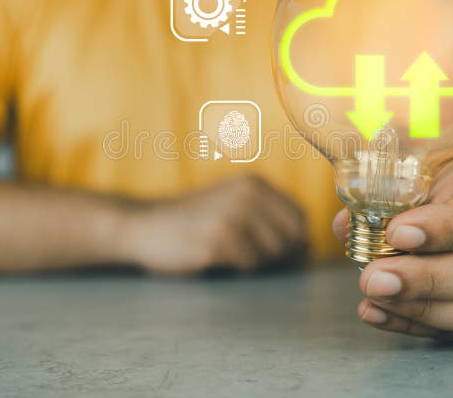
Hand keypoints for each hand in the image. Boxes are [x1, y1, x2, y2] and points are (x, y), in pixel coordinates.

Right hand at [129, 175, 305, 274]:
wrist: (143, 225)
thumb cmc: (194, 221)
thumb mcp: (234, 205)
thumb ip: (270, 217)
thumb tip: (308, 245)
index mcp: (254, 184)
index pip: (300, 218)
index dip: (294, 240)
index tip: (275, 249)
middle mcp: (247, 195)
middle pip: (291, 238)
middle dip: (276, 254)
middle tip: (244, 252)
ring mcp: (232, 216)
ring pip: (272, 254)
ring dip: (254, 261)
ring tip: (227, 251)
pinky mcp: (217, 240)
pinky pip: (248, 265)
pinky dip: (235, 267)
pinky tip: (213, 256)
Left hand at [332, 158, 452, 338]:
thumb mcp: (434, 171)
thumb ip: (393, 195)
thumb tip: (346, 226)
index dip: (446, 228)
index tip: (397, 232)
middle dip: (424, 279)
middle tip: (374, 277)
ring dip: (419, 308)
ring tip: (373, 298)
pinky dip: (415, 325)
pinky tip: (378, 314)